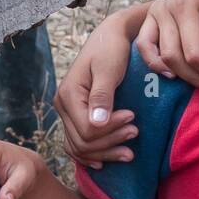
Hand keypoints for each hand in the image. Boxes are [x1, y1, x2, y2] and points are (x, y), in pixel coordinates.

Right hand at [53, 8, 141, 169]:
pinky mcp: (75, 114)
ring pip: (79, 146)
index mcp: (68, 95)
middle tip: (136, 133)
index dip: (110, 130)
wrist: (110, 36)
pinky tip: (104, 162)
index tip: (133, 118)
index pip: (86, 129)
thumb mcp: (109, 69)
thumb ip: (102, 96)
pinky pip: (77, 142)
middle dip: (110, 143)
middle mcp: (62, 105)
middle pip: (82, 142)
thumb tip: (96, 124)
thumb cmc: (112, 48)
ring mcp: (66, 112)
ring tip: (129, 152)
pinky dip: (90, 154)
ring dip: (104, 152)